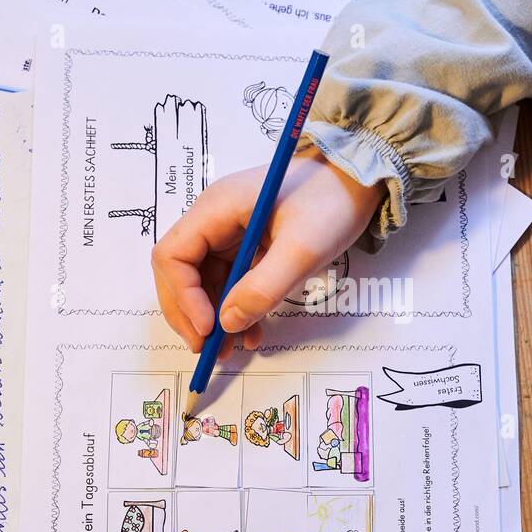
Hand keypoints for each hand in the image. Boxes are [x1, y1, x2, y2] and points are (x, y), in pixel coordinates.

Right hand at [152, 147, 381, 353]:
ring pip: (205, 281)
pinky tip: (251, 333)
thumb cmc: (331, 203)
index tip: (208, 328)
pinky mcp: (248, 244)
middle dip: (191, 313)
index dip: (183, 296)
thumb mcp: (301, 250)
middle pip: (181, 271)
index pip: (173, 256)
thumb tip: (227, 323)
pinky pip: (230, 281)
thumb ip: (263, 288)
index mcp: (216, 208)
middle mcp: (215, 218)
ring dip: (213, 317)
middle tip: (207, 348)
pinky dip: (235, 308)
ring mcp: (230, 231)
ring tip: (230, 350)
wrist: (358, 181)